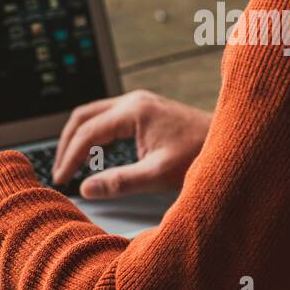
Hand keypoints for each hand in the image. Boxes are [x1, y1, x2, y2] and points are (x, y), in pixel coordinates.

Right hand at [52, 90, 210, 198]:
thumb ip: (120, 182)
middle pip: (83, 116)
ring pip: (93, 114)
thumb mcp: (158, 174)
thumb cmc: (199, 156)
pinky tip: (95, 155)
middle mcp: (134, 100)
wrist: (230, 142)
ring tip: (71, 165)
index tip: (62, 180)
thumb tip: (86, 189)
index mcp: (134, 111)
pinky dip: (94, 134)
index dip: (70, 157)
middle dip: (67, 144)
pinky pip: (108, 116)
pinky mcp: (145, 109)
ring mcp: (140, 102)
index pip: (88, 132)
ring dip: (79, 137)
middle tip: (60, 171)